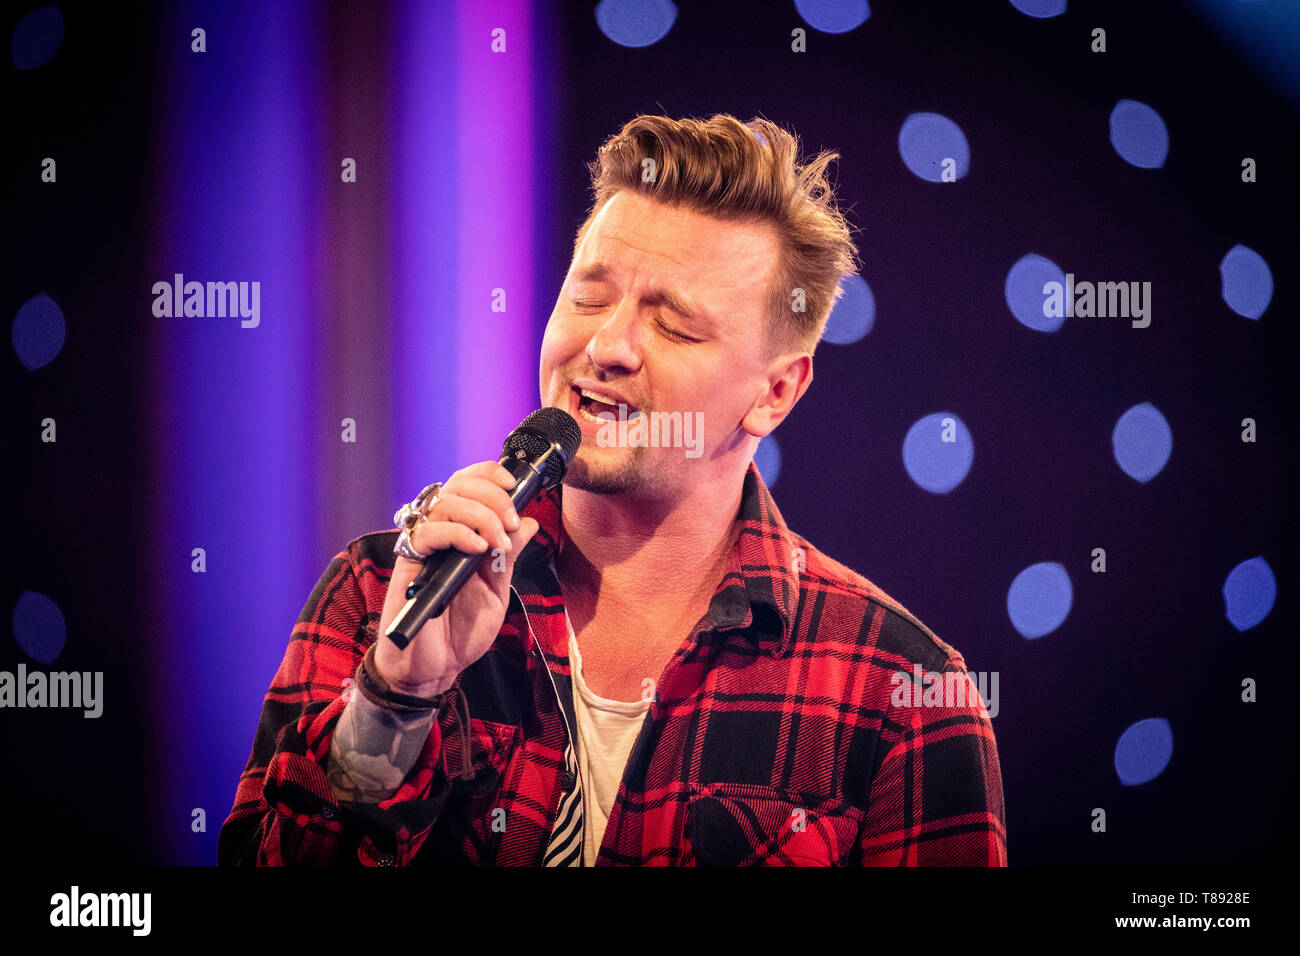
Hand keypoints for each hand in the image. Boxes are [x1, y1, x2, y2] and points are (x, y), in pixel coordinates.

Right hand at [372, 461, 538, 696]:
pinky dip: (458, 533)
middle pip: (457, 485)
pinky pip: (427, 533)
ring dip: (480, 514)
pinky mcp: (409, 564)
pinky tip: (477, 549)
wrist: (434, 669)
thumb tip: (530, 522)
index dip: (490, 474)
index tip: (515, 485)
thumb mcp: (496, 590)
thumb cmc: (460, 631)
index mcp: (460, 534)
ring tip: (497, 542)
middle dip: (492, 494)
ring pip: (443, 502)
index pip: (468, 485)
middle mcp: (439, 534)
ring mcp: (423, 547)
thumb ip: (508, 557)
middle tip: (510, 521)